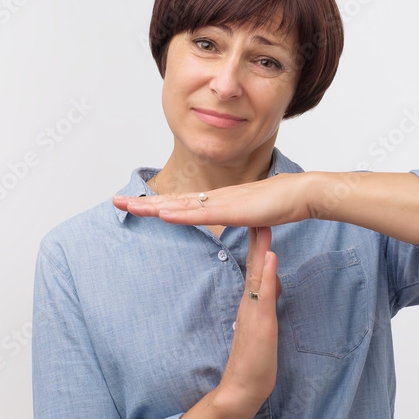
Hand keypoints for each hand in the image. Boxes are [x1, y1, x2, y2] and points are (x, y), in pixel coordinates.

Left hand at [112, 172, 315, 228]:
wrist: (303, 193)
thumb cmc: (284, 202)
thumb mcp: (254, 216)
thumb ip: (241, 220)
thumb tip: (234, 226)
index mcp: (217, 201)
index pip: (179, 204)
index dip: (155, 205)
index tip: (134, 205)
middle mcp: (214, 198)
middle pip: (172, 201)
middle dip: (142, 203)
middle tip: (115, 202)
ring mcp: (222, 202)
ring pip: (180, 205)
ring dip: (152, 206)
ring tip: (128, 206)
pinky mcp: (233, 209)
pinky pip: (201, 213)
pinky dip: (179, 214)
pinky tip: (162, 213)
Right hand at [217, 226, 280, 411]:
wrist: (241, 390)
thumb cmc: (253, 362)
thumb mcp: (263, 326)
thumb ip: (265, 302)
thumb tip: (272, 280)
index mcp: (250, 303)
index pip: (254, 268)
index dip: (257, 244)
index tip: (259, 220)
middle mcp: (249, 303)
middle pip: (253, 265)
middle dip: (257, 238)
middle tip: (258, 210)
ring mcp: (253, 312)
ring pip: (257, 275)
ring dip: (261, 249)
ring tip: (264, 225)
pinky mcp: (260, 324)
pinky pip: (264, 295)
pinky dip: (267, 274)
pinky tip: (271, 257)